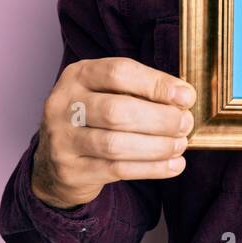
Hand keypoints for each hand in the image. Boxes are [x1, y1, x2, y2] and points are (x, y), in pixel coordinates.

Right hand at [31, 56, 195, 209]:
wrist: (55, 161)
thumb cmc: (96, 118)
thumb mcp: (109, 93)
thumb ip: (141, 91)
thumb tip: (184, 97)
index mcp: (78, 75)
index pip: (119, 72)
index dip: (156, 84)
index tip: (186, 96)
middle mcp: (63, 104)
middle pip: (116, 110)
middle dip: (160, 118)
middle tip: (185, 124)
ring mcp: (62, 139)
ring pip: (115, 144)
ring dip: (157, 146)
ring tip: (180, 145)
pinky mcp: (70, 170)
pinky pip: (117, 170)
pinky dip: (151, 168)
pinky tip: (174, 165)